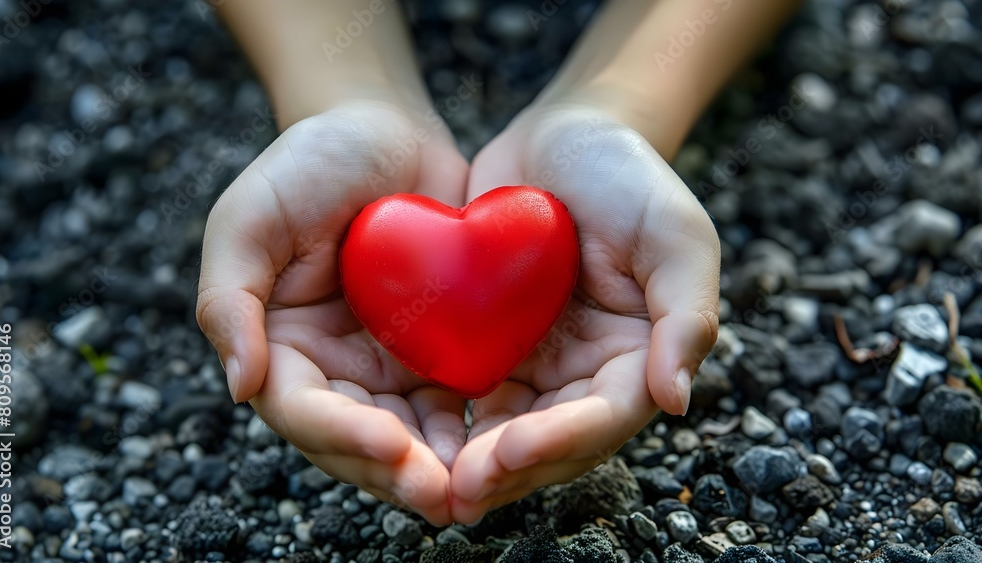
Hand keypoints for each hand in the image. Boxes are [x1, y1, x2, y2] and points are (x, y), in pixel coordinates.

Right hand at [196, 102, 469, 524]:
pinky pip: (451, 402)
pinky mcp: (434, 351)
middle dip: (398, 472)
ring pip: (409, 436)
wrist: (382, 129)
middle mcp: (331, 370)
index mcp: (279, 349)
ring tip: (479, 486)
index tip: (391, 448)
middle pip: (358, 441)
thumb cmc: (309, 163)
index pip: (304, 411)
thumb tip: (239, 388)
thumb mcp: (250, 216)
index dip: (343, 437)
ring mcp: (384, 366)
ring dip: (439, 467)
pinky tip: (506, 443)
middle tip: (446, 496)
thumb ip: (230, 299)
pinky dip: (472, 429)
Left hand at [449, 104, 720, 522]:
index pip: (605, 418)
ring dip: (475, 464)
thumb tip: (674, 401)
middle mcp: (589, 373)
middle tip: (458, 491)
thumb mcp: (674, 232)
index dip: (561, 441)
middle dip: (509, 471)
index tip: (510, 450)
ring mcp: (540, 365)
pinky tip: (410, 437)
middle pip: (554, 442)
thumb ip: (685, 313)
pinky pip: (471, 397)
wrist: (564, 135)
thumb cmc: (627, 175)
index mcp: (638, 357)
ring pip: (508, 433)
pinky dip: (448, 424)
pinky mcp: (493, 347)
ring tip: (431, 484)